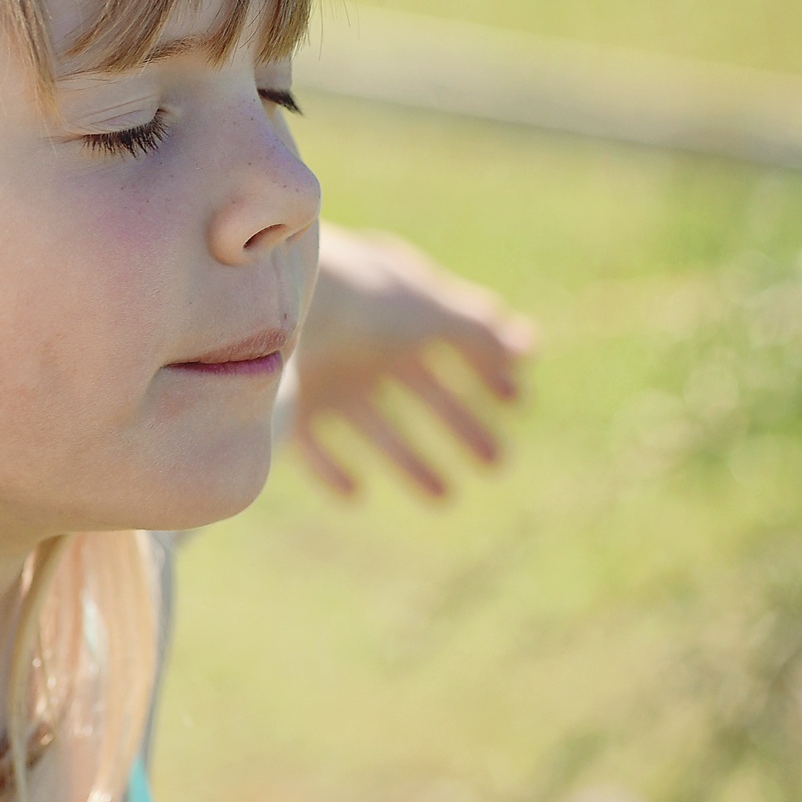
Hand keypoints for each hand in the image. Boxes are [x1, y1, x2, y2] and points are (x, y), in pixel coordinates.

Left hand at [282, 226, 537, 499]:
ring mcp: (322, 376)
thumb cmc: (354, 303)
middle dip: (461, 424)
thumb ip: (477, 333)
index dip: (487, 372)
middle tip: (498, 464)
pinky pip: (313, 444)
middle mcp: (359, 344)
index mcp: (393, 310)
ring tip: (445, 498)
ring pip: (375, 425)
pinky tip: (355, 494)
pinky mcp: (287, 406)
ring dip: (410, 459)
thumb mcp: (426, 315)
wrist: (271, 313)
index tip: (520, 404)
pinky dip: (333, 468)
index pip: (451, 342)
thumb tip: (530, 343)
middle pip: (420, 390)